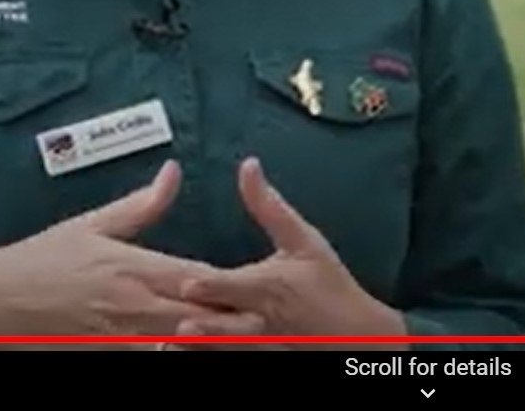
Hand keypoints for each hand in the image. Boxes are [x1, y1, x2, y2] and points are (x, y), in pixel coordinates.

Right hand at [0, 160, 264, 347]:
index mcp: (137, 266)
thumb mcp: (92, 224)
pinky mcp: (106, 356)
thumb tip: (174, 171)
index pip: (201, 276)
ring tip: (237, 342)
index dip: (231, 285)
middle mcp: (135, 304)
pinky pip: (148, 361)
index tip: (258, 286)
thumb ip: (141, 205)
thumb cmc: (42, 260)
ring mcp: (122, 338)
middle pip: (201, 317)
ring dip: (206, 342)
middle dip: (231, 321)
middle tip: (261, 322)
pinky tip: (186, 351)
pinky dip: (170, 357)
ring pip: (181, 346)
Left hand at [171, 157, 405, 348]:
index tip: (184, 284)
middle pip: (220, 325)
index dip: (206, 287)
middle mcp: (257, 320)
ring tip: (170, 343)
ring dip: (197, 345)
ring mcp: (256, 345)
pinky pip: (228, 358)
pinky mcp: (254, 357)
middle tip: (175, 322)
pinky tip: (178, 352)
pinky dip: (206, 354)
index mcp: (266, 287)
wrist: (355, 334)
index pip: (230, 287)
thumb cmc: (327, 284)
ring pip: (220, 347)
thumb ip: (268, 206)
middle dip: (198, 324)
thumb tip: (247, 166)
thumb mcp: (303, 240)